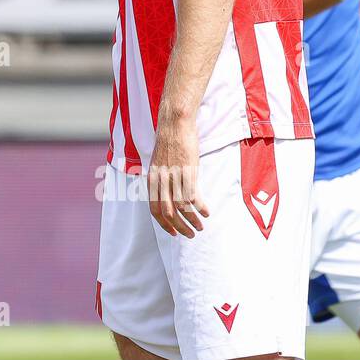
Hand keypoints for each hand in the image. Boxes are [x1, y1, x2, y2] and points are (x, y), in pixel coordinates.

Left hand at [147, 115, 209, 237]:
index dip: (163, 224)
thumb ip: (161, 179)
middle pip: (168, 213)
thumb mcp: (159, 163)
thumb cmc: (169, 142)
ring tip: (201, 227)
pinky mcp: (187, 172)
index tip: (173, 232)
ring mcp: (174, 177)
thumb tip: (168, 194)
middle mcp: (161, 181)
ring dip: (192, 221)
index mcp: (152, 180)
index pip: (154, 209)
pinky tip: (207, 212)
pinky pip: (193, 196)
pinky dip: (200, 208)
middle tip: (190, 235)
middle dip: (179, 228)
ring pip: (181, 208)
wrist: (174, 124)